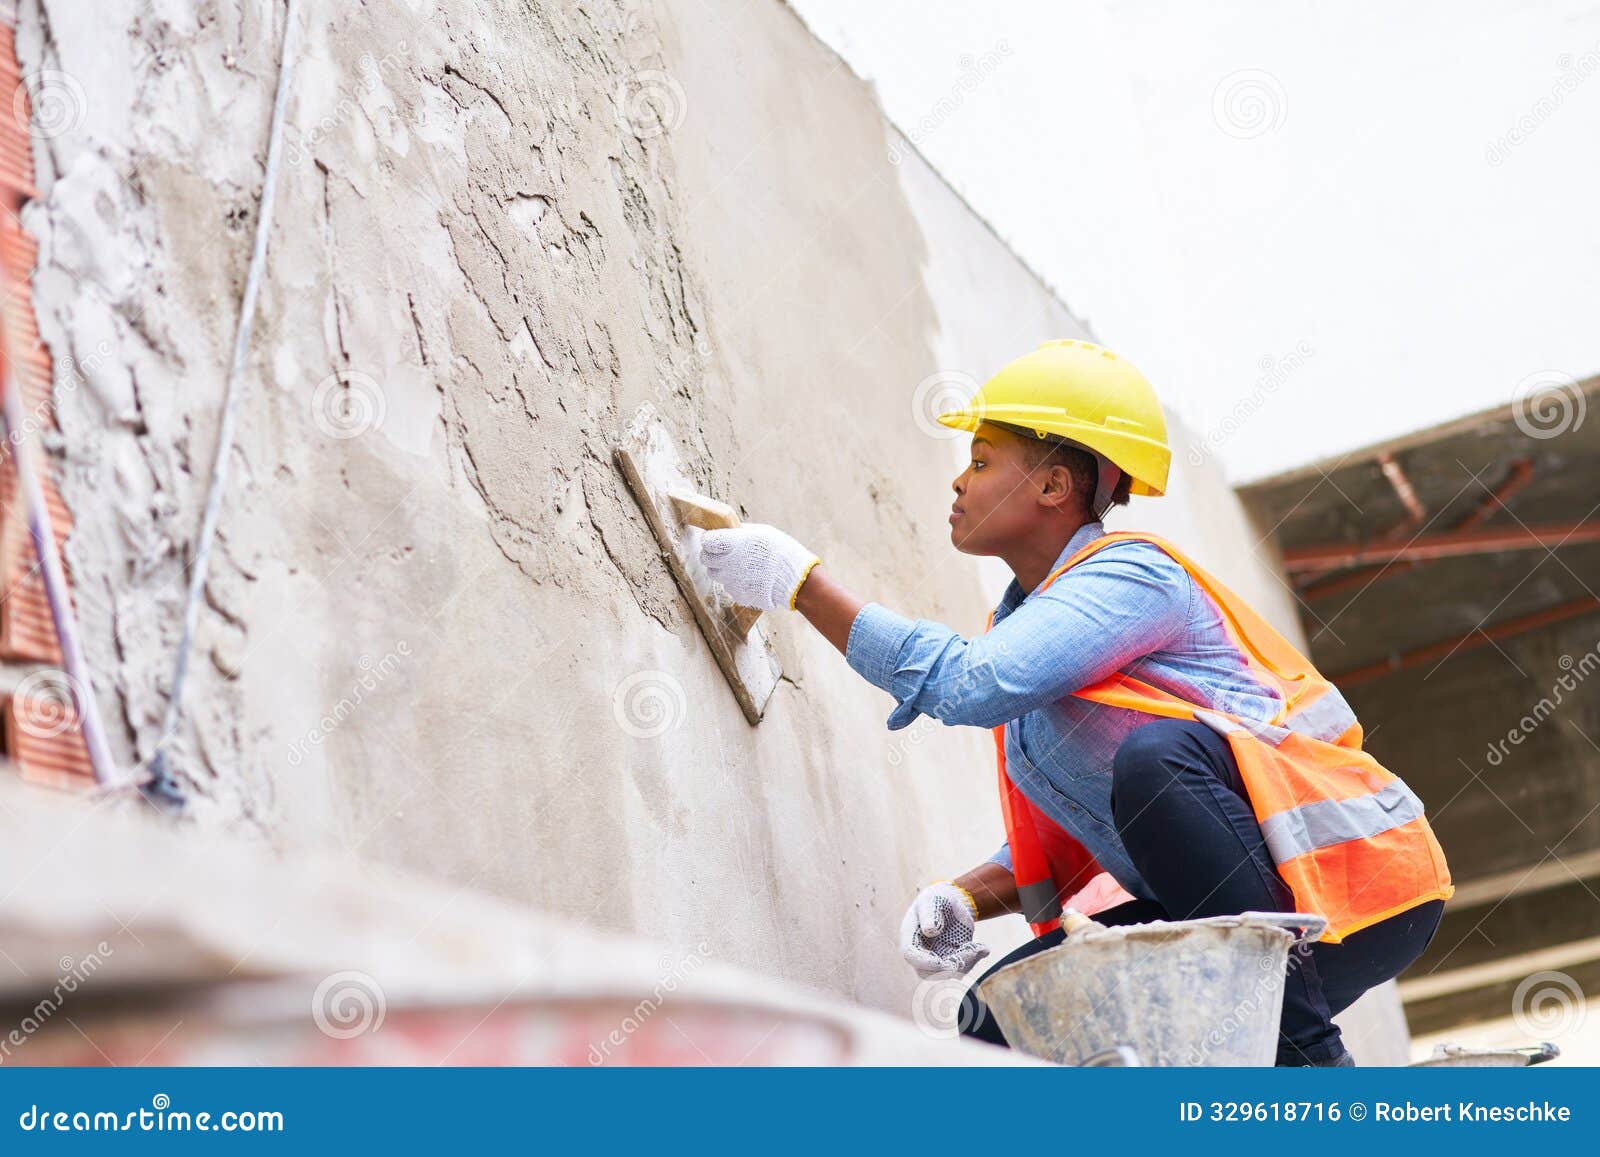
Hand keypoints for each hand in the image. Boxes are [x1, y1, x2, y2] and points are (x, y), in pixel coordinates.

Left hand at [699, 524, 820, 611]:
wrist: (796, 579)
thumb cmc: (781, 551)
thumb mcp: (762, 532)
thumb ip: (741, 532)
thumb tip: (728, 530)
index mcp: (733, 543)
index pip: (706, 541)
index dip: (710, 540)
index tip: (716, 540)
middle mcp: (728, 563)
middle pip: (706, 559)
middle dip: (713, 555)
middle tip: (725, 553)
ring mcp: (731, 581)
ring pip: (716, 574)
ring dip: (723, 569)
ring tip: (742, 566)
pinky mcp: (738, 595)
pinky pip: (729, 586)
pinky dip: (736, 582)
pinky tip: (750, 578)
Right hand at [899, 882, 989, 978]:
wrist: (949, 904)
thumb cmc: (937, 900)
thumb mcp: (932, 901)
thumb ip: (929, 913)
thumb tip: (930, 930)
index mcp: (910, 936)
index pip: (911, 955)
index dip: (924, 962)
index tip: (941, 962)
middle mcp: (920, 952)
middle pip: (927, 972)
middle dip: (949, 968)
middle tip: (970, 952)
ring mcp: (935, 959)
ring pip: (947, 974)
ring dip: (965, 964)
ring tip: (980, 948)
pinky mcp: (950, 961)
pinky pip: (961, 970)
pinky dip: (973, 961)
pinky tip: (982, 948)